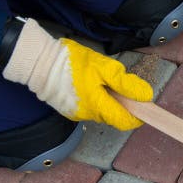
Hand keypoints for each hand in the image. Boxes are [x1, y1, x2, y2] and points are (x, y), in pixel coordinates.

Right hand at [2, 19, 151, 130]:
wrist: (37, 60)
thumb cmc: (71, 62)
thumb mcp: (103, 67)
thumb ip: (125, 83)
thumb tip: (145, 96)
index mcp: (98, 107)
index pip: (125, 121)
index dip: (137, 115)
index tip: (142, 103)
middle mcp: (87, 115)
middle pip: (113, 116)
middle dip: (121, 103)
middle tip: (119, 84)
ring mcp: (76, 114)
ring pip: (101, 111)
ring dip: (107, 100)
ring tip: (101, 81)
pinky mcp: (67, 109)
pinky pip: (88, 108)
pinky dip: (94, 99)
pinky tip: (88, 84)